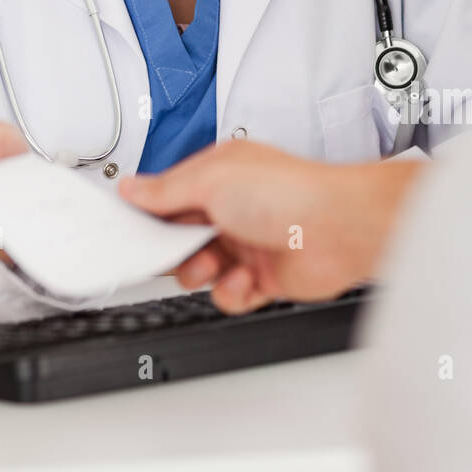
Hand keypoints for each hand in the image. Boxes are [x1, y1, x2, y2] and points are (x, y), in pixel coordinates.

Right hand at [120, 141, 424, 312]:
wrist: (339, 228)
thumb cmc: (288, 192)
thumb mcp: (210, 180)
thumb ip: (165, 190)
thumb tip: (133, 188)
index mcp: (218, 176)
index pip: (169, 197)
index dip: (150, 215)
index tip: (132, 229)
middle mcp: (232, 207)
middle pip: (181, 238)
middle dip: (173, 248)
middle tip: (173, 249)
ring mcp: (247, 242)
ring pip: (202, 270)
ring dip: (202, 272)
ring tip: (213, 263)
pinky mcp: (263, 277)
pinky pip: (229, 294)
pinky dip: (232, 292)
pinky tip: (243, 278)